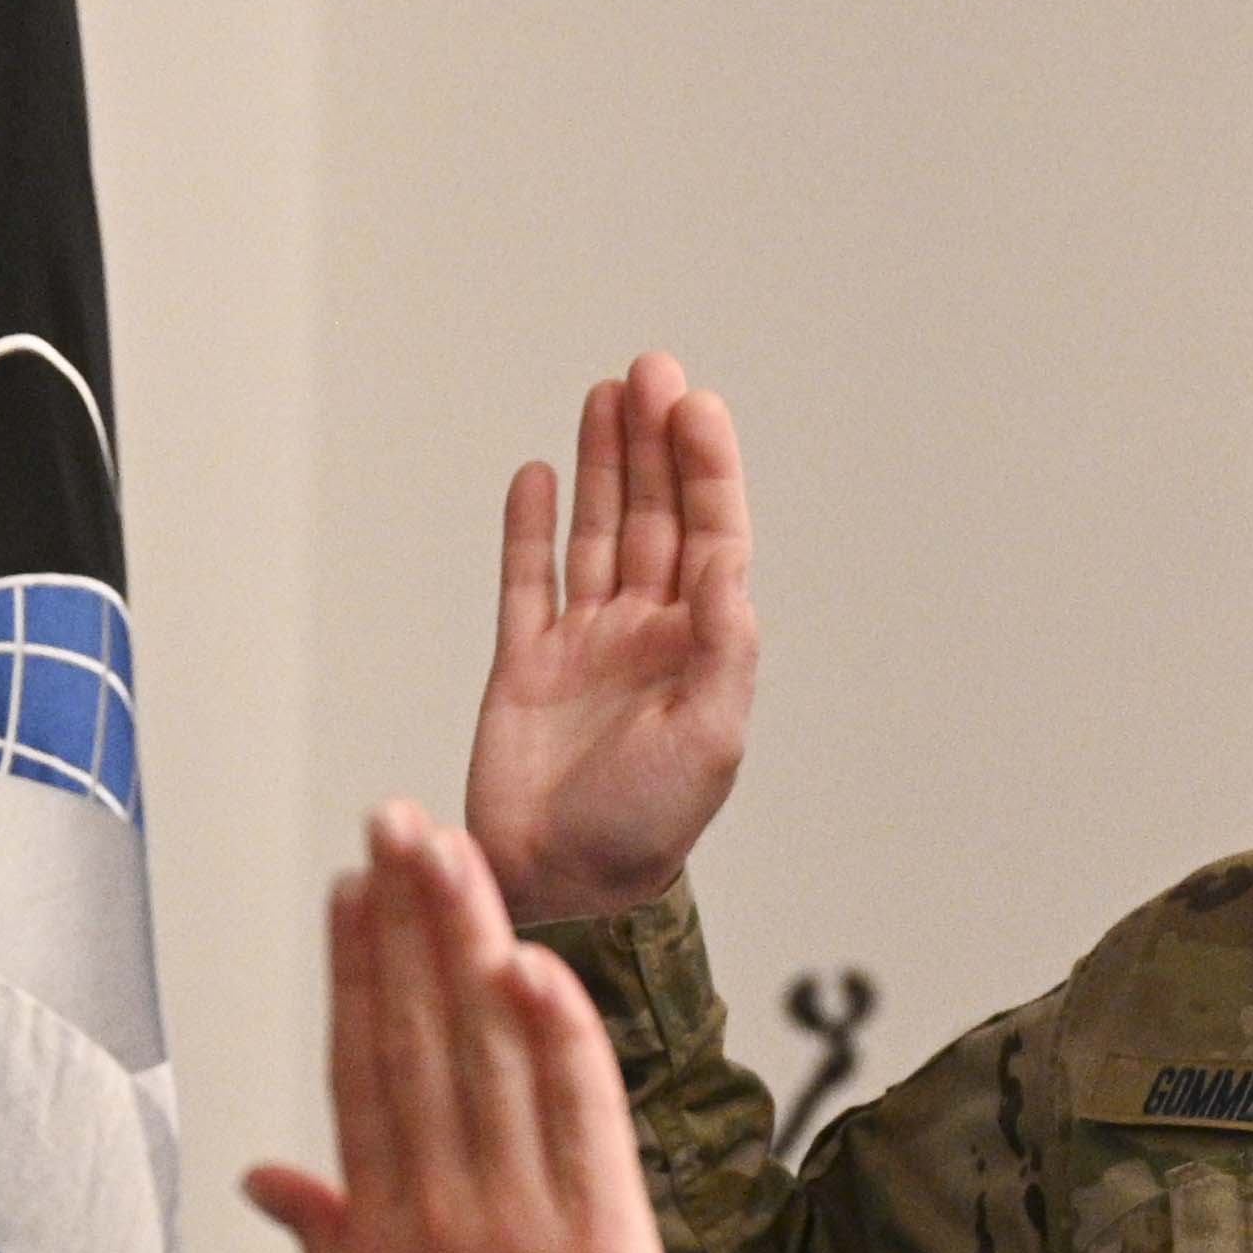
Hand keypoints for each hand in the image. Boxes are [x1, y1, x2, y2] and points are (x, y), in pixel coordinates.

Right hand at [241, 804, 694, 1252]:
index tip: (352, 888)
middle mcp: (437, 1226)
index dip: (356, 977)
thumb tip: (271, 1177)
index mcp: (380, 1247)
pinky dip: (556, 1044)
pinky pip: (575, 1126)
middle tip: (394, 820)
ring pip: (485, 1061)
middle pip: (414, 1043)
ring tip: (450, 850)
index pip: (362, 1077)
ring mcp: (516, 1236)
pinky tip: (534, 964)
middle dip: (403, 924)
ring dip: (467, 947)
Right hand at [464, 353, 757, 925]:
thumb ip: (723, 648)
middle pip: (654, 516)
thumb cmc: (646, 826)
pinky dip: (531, 528)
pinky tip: (540, 476)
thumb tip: (729, 563)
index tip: (693, 403)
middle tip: (650, 368)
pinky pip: (525, 581)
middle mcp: (644, 634)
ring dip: (604, 464)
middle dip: (654, 442)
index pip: (709, 535)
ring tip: (604, 394)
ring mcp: (583, 644)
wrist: (562, 884)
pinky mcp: (524, 664)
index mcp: (698, 647)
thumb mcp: (710, 739)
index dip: (704, 467)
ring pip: (597, 532)